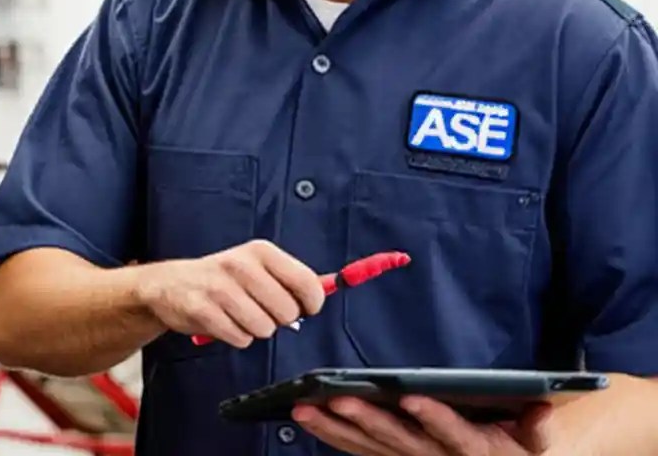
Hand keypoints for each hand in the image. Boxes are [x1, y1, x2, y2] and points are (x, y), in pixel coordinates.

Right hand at [134, 240, 325, 347]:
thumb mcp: (256, 266)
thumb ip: (291, 278)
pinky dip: (236, 337)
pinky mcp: (203, 310)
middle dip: (278, 320)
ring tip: (238, 315)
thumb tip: (330, 285)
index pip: (307, 282)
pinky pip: (240, 338)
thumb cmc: (220, 278)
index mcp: (260, 251)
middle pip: (287, 312)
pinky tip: (223, 322)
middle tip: (259, 310)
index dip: (311, 303)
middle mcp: (240, 265)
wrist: (168, 284)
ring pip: (264, 329)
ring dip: (254, 330)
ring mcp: (219, 288)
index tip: (303, 307)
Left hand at [293, 396, 553, 455]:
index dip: (435, 418)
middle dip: (368, 421)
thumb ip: (536, 427)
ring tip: (305, 407)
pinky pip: (357, 450)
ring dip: (337, 428)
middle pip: (400, 442)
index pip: (455, 435)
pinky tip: (306, 416)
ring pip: (370, 447)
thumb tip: (542, 407)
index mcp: (475, 451)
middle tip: (338, 399)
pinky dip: (331, 434)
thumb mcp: (534, 442)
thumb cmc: (514, 449)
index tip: (413, 397)